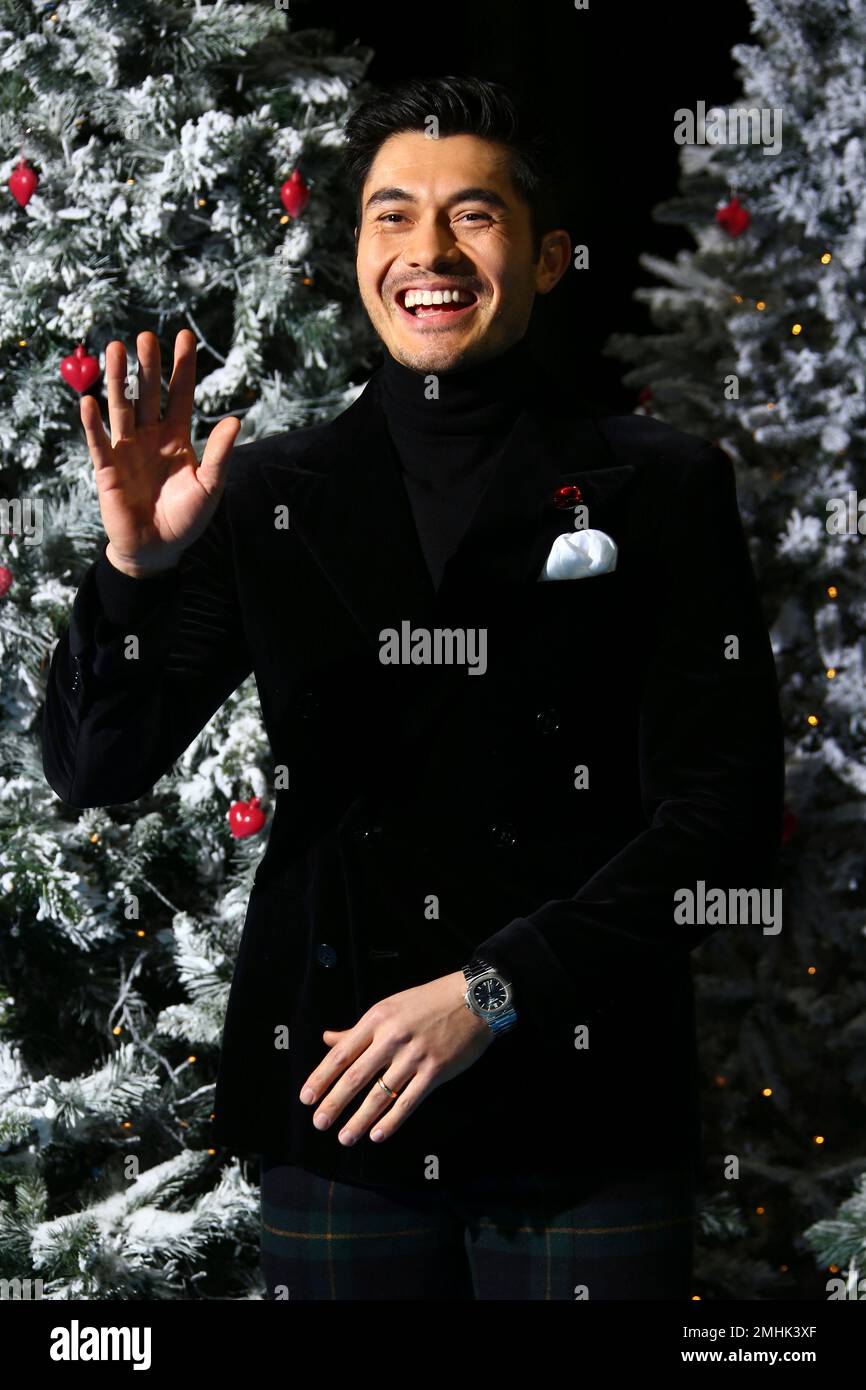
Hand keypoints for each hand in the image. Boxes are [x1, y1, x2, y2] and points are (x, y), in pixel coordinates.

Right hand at [79, 329, 240, 576]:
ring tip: (115, 349)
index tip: (184, 337)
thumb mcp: (209, 486)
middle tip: (146, 336)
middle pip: (148, 394)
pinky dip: (94, 424)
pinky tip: (89, 401)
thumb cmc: (185, 518)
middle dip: (148, 366)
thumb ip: (219, 454)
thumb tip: (236, 420)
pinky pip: (99, 442)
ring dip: (118, 380)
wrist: (157, 549)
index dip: (182, 368)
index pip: (180, 395)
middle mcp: (150, 437)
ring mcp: (127, 449)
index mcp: (177, 438)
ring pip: (122, 408)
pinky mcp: (107, 468)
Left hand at [299, 971, 494, 1145]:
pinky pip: (408, 1102)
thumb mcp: (388, 1008)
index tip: (307, 1098)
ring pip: (380, 1094)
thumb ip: (357, 1029)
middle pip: (355, 1077)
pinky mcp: (434, 1072)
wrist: (473, 1000)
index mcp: (377, 1019)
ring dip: (359, 1120)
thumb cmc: (427, 1003)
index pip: (341, 1053)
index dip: (321, 1077)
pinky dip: (391, 1121)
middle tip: (319, 1123)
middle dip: (334, 1103)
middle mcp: (392, 1038)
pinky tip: (377, 1135)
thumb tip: (328, 1039)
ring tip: (344, 1137)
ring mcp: (414, 1056)